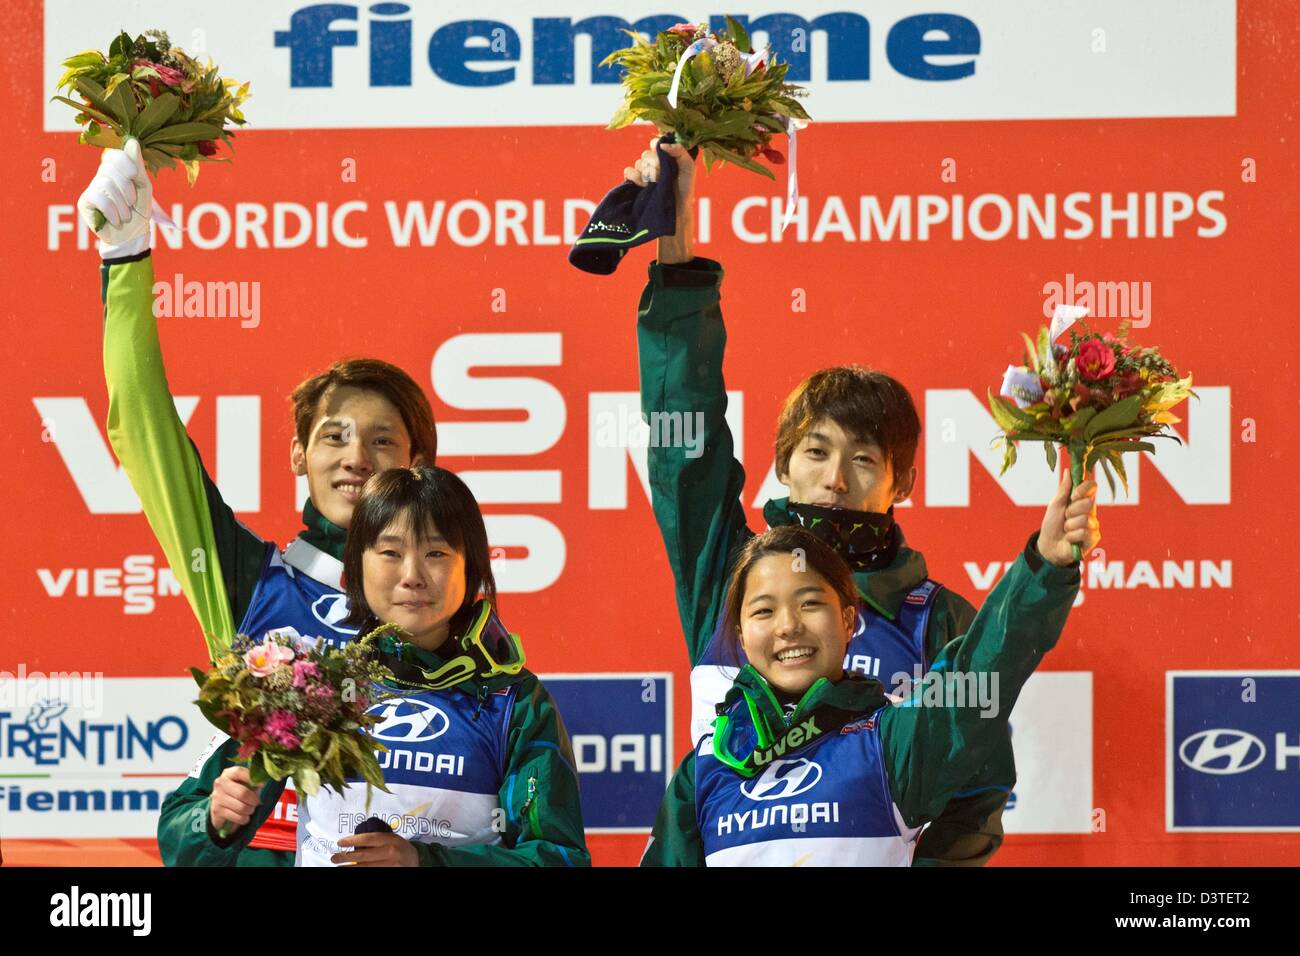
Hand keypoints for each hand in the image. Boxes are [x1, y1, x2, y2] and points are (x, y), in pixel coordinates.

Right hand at [76, 138, 151, 257]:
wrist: (133, 236)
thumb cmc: (139, 211)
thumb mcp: (143, 188)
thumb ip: (138, 166)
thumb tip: (132, 141)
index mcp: (116, 170)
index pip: (112, 154)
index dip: (123, 161)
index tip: (133, 175)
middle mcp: (101, 176)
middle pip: (110, 169)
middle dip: (127, 188)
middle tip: (131, 203)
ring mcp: (91, 188)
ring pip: (106, 184)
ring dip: (122, 204)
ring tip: (126, 215)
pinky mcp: (85, 202)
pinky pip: (98, 198)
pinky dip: (112, 211)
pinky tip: (116, 220)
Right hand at [208, 766, 262, 834]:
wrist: (221, 810)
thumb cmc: (238, 793)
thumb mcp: (245, 785)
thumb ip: (253, 782)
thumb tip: (262, 782)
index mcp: (228, 774)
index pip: (239, 772)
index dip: (252, 778)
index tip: (261, 785)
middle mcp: (220, 784)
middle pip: (243, 793)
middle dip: (254, 800)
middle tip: (256, 802)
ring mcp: (217, 798)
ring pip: (242, 807)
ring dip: (250, 810)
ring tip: (249, 809)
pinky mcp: (217, 812)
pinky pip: (238, 817)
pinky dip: (245, 819)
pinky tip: (243, 816)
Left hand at [332, 831, 419, 866]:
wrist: (416, 861)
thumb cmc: (400, 848)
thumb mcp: (392, 839)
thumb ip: (378, 840)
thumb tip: (355, 842)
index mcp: (391, 840)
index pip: (368, 839)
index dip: (352, 840)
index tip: (340, 842)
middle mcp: (391, 852)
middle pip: (364, 855)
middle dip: (346, 856)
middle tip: (334, 858)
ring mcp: (391, 865)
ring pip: (366, 867)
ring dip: (350, 867)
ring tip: (339, 867)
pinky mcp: (390, 874)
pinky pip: (372, 873)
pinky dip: (361, 873)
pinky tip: (353, 871)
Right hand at [624, 135, 695, 262]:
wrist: (675, 212)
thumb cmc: (684, 190)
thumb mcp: (688, 168)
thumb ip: (680, 152)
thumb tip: (662, 145)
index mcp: (666, 157)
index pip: (656, 143)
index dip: (657, 148)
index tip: (663, 157)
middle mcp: (654, 163)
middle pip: (646, 153)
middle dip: (654, 164)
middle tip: (661, 176)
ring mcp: (644, 173)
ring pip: (638, 162)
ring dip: (646, 172)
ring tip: (654, 184)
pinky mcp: (634, 183)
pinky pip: (628, 171)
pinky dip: (634, 176)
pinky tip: (642, 185)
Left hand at [1037, 451, 1100, 566]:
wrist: (1049, 545)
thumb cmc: (1052, 524)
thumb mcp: (1055, 504)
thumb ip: (1064, 489)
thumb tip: (1067, 470)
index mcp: (1082, 500)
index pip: (1092, 487)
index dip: (1084, 489)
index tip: (1073, 496)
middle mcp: (1090, 511)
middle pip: (1089, 503)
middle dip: (1071, 511)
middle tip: (1065, 517)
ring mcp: (1093, 524)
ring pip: (1085, 519)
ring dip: (1070, 525)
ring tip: (1066, 530)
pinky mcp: (1094, 538)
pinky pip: (1084, 533)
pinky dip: (1072, 536)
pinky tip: (1070, 539)